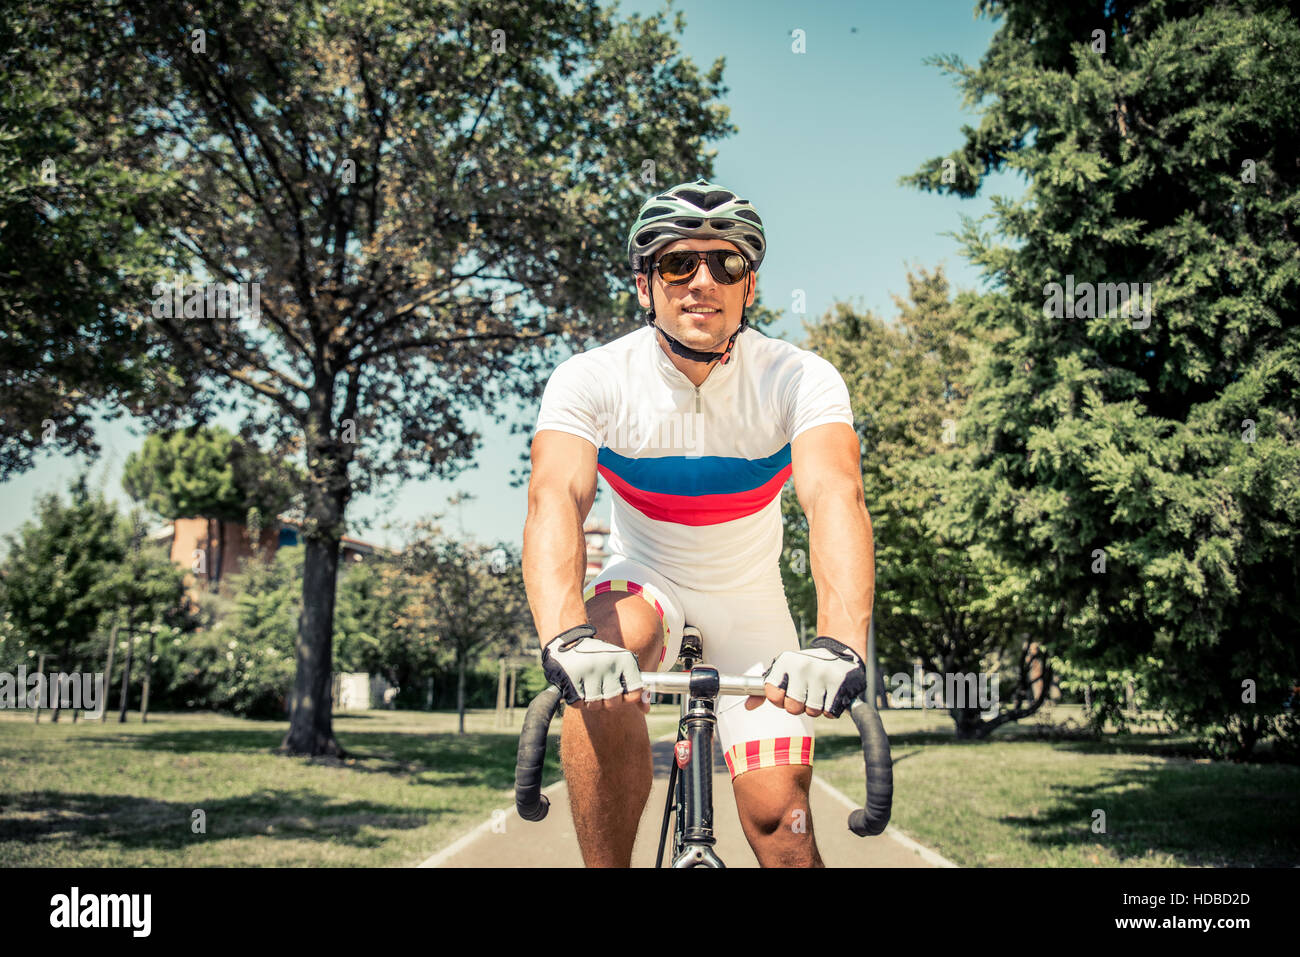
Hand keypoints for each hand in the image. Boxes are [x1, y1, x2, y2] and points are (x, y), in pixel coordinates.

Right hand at [542, 625, 648, 712]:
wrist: (568, 641)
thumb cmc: (599, 658)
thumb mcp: (620, 665)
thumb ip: (635, 687)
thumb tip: (646, 709)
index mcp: (625, 660)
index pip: (635, 693)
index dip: (627, 697)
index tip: (620, 690)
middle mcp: (609, 664)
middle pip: (614, 703)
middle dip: (606, 701)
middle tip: (600, 687)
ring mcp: (590, 671)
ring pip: (595, 705)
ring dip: (590, 701)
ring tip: (587, 685)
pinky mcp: (572, 677)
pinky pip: (578, 703)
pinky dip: (577, 699)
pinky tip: (577, 685)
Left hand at [744, 636, 865, 717]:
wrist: (841, 654)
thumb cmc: (806, 667)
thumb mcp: (785, 671)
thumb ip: (766, 689)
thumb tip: (748, 706)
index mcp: (785, 661)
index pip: (772, 695)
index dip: (779, 699)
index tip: (786, 692)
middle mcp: (802, 665)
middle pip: (792, 708)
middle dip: (799, 706)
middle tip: (806, 692)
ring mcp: (821, 674)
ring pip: (812, 712)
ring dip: (816, 707)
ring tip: (819, 691)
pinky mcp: (839, 683)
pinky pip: (829, 712)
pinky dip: (830, 708)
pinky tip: (831, 693)